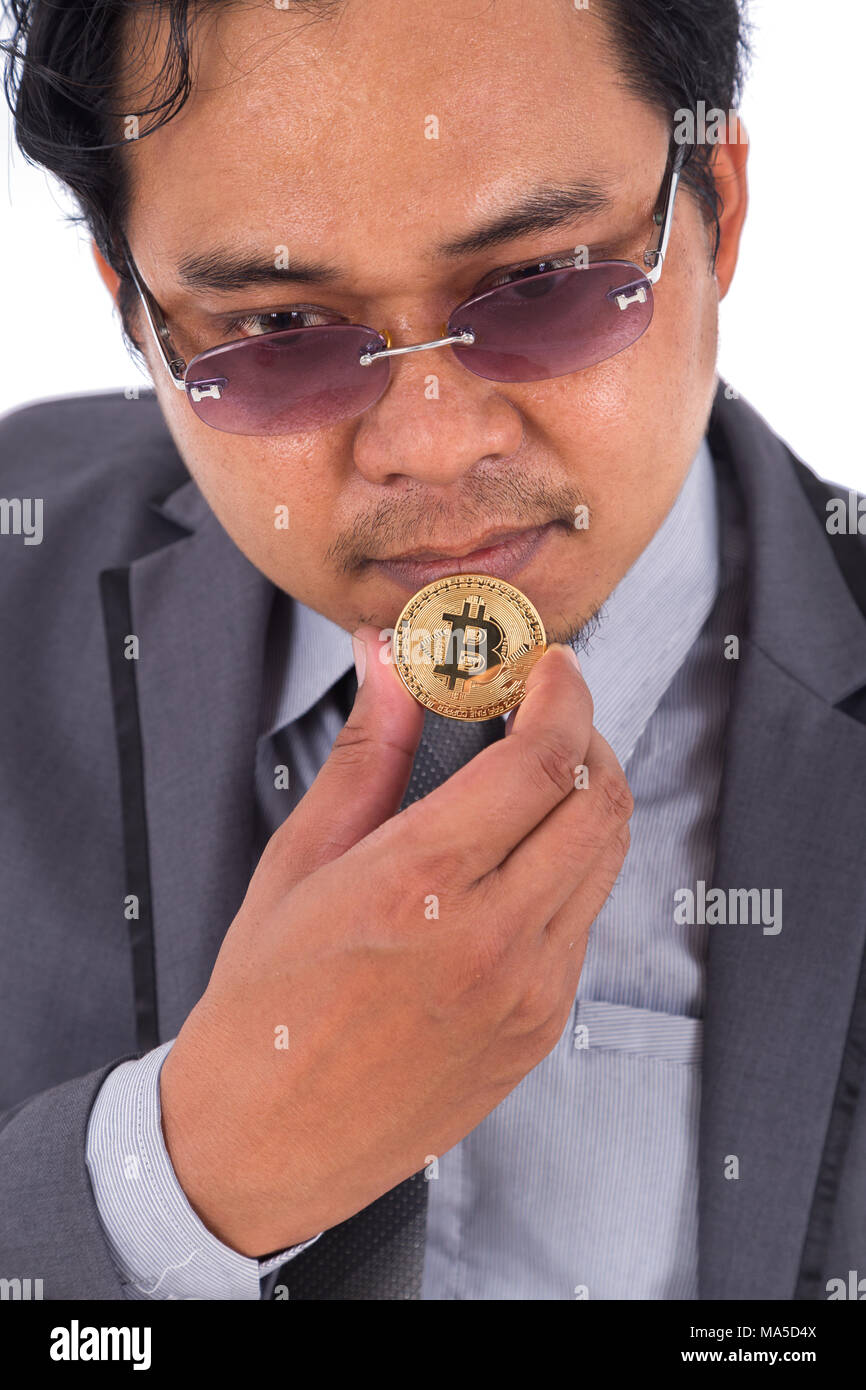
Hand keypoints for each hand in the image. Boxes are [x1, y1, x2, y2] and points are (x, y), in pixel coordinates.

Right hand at [159, 626, 632, 1254]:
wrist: (264, 1141)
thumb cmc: (264, 1002)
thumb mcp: (300, 861)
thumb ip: (367, 753)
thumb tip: (388, 660)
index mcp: (419, 884)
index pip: (541, 761)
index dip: (562, 695)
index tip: (552, 666)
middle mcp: (491, 938)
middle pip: (598, 802)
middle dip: (586, 736)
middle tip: (547, 715)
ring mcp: (528, 992)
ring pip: (607, 860)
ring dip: (586, 800)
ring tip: (534, 781)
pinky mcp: (541, 1029)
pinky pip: (585, 922)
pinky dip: (571, 868)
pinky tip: (519, 862)